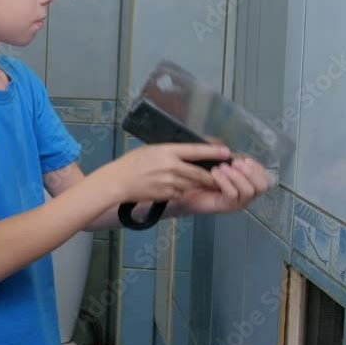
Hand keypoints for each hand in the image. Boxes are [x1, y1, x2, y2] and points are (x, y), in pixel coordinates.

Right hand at [99, 143, 228, 203]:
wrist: (118, 181)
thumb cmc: (132, 162)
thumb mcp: (150, 149)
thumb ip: (169, 151)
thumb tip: (189, 151)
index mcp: (167, 151)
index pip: (196, 150)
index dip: (213, 151)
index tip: (227, 152)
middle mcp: (171, 167)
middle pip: (200, 173)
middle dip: (213, 176)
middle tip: (222, 175)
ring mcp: (170, 182)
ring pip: (193, 185)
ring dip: (198, 184)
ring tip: (201, 182)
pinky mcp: (167, 195)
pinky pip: (182, 193)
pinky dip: (183, 192)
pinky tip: (176, 188)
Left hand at [177, 156, 274, 214]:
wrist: (183, 187)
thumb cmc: (199, 172)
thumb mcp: (209, 156)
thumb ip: (219, 150)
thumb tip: (225, 146)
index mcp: (248, 179)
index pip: (266, 178)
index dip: (259, 168)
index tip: (245, 159)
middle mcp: (246, 191)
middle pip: (263, 185)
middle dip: (251, 172)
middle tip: (235, 163)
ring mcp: (238, 200)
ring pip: (249, 191)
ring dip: (237, 176)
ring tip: (221, 167)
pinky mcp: (226, 206)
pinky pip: (232, 195)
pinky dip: (225, 182)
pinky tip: (214, 174)